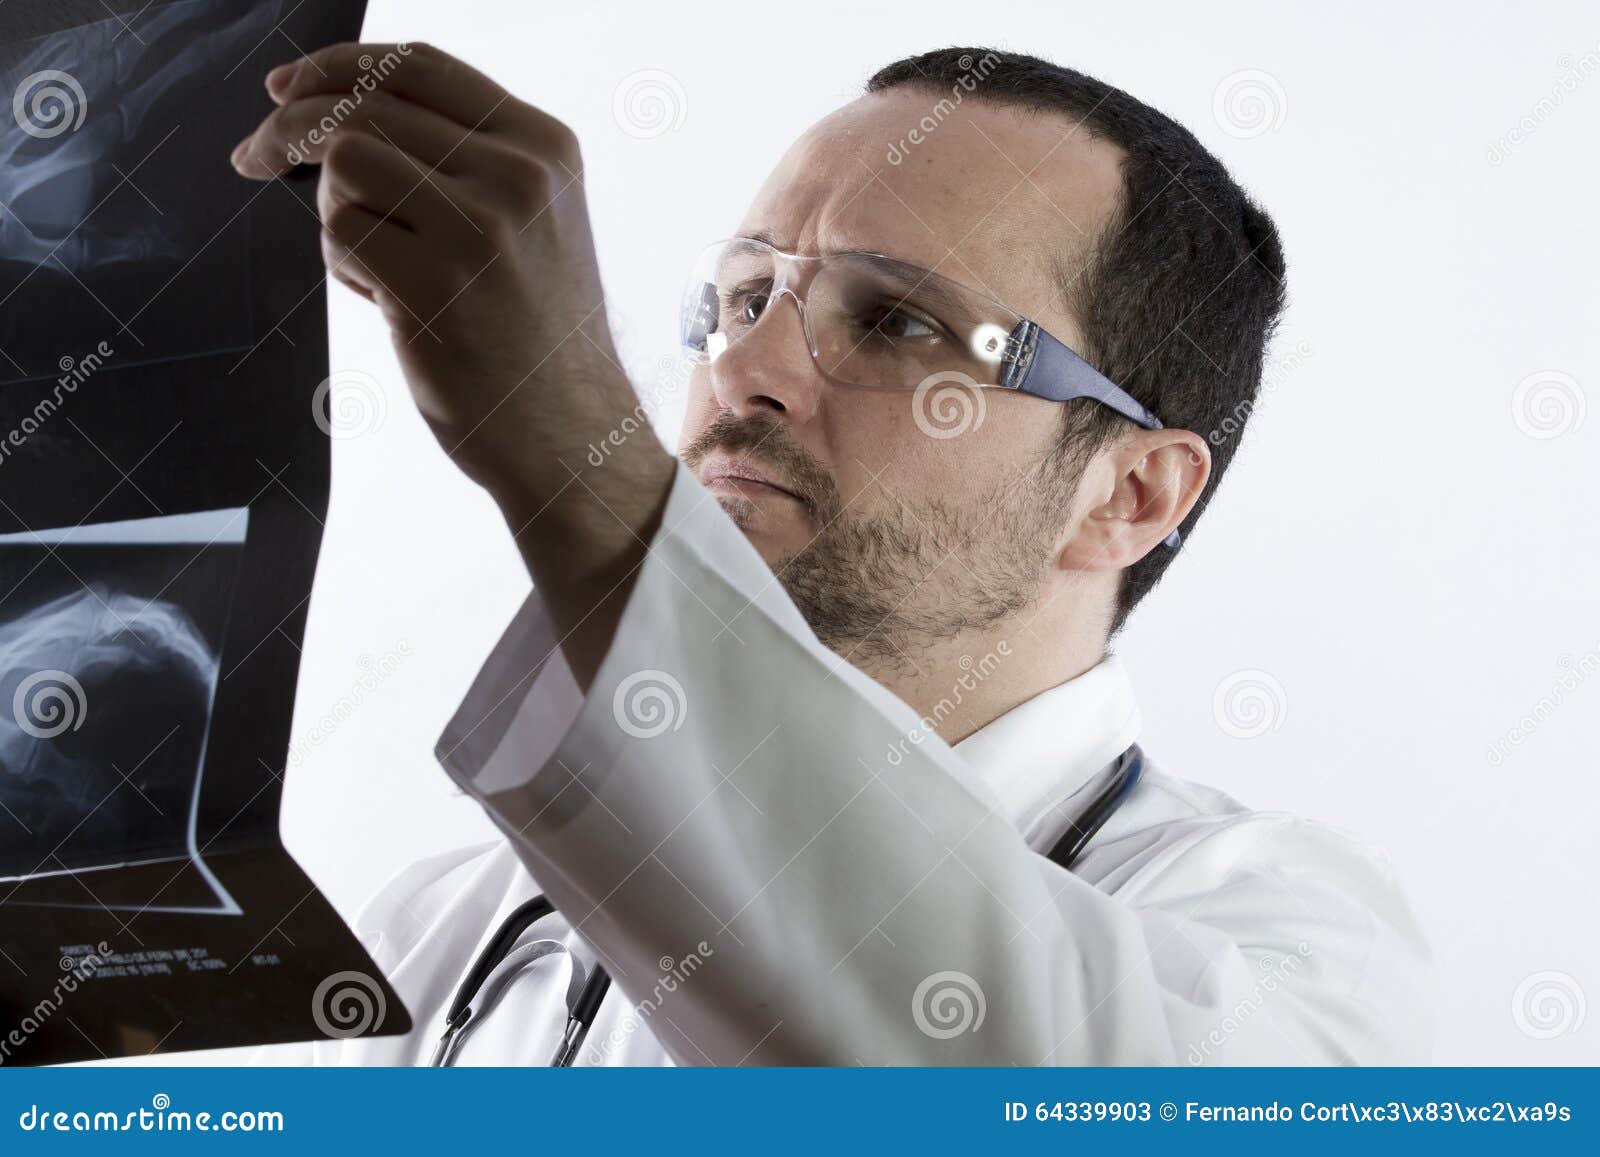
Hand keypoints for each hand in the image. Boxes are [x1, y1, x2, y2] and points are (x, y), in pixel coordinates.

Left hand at [232, 42, 673, 682]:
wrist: (571, 434)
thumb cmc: (533, 335)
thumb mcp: (531, 222)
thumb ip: (464, 158)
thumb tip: (338, 107)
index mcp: (546, 147)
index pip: (419, 65)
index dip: (337, 66)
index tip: (286, 88)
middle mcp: (520, 176)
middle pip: (366, 110)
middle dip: (290, 130)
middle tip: (251, 156)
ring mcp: (481, 229)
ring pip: (345, 164)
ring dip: (332, 211)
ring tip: (374, 264)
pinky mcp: (437, 285)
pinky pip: (340, 234)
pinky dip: (342, 264)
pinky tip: (384, 299)